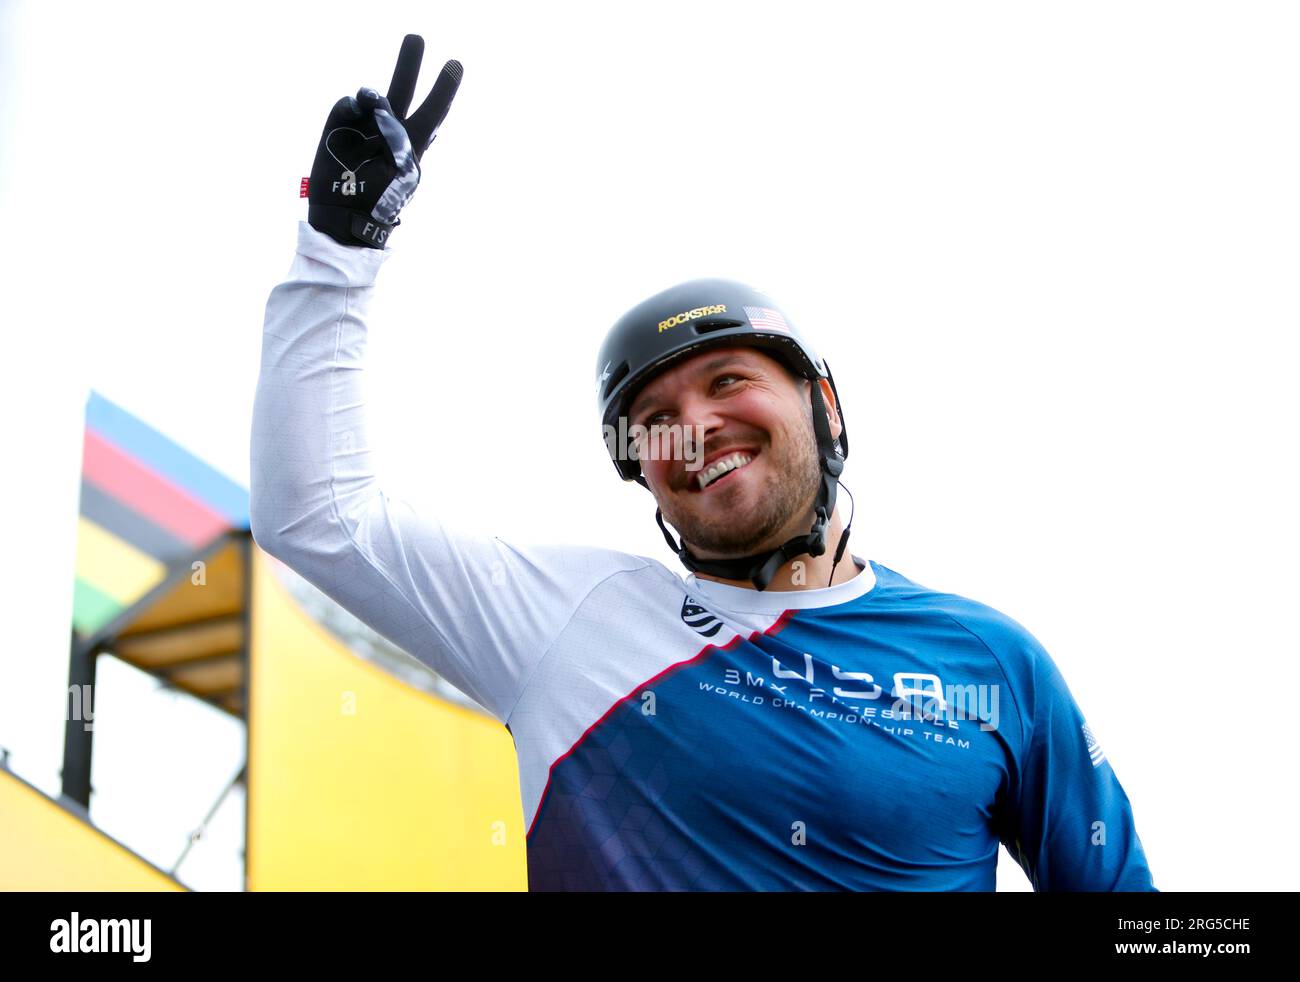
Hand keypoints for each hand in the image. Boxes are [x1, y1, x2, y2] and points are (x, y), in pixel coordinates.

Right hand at [307, 34, 462, 248]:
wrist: (346, 219)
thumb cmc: (381, 199)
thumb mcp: (399, 167)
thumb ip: (392, 129)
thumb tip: (371, 95)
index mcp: (413, 144)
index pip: (433, 111)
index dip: (444, 88)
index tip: (456, 63)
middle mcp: (391, 130)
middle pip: (404, 90)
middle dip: (409, 63)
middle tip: (416, 37)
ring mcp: (365, 126)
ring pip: (373, 95)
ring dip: (374, 92)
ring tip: (372, 97)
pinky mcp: (340, 127)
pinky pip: (348, 105)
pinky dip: (351, 105)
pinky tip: (354, 112)